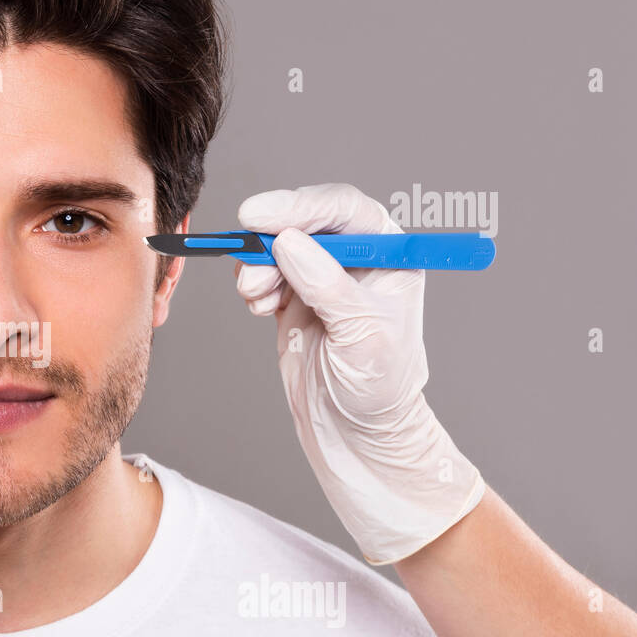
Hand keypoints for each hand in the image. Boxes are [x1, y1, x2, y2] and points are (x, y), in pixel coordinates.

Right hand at [234, 182, 484, 564]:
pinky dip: (253, 283)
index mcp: (390, 254)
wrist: (356, 431)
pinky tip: (260, 306)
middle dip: (271, 237)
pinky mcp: (294, 296)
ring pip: (278, 245)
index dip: (302, 205)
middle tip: (247, 255)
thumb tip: (289, 243)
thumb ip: (328, 286)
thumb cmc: (378, 388)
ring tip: (257, 297)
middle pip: (306, 220)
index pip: (345, 210)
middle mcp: (356, 257)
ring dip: (258, 265)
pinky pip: (264, 271)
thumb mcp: (362, 337)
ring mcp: (322, 275)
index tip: (260, 215)